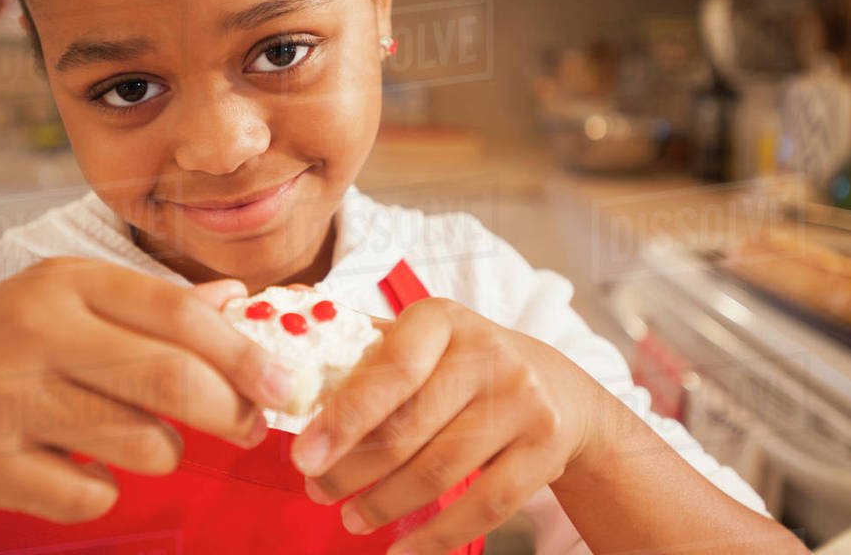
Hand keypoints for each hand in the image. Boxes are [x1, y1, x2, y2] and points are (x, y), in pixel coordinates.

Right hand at [0, 257, 294, 522]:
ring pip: (138, 442)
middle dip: (229, 411)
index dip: (243, 354)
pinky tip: (75, 466)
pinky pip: (88, 496)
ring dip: (164, 452)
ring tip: (144, 439)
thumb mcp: (74, 300)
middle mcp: (39, 331)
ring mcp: (9, 398)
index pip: (179, 314)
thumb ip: (157, 306)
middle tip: (250, 428)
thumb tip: (239, 304)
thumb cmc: (7, 342)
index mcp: (71, 283)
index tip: (284, 384)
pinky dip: (101, 492)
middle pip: (167, 378)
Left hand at [290, 297, 596, 554]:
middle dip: (351, 469)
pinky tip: (402, 550)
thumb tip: (289, 356)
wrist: (560, 390)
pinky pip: (483, 506)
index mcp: (442, 319)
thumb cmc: (466, 365)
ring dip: (384, 504)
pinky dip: (436, 536)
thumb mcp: (424, 340)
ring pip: (440, 470)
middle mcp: (488, 353)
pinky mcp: (544, 448)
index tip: (302, 455)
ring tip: (351, 517)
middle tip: (316, 489)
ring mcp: (523, 401)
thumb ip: (365, 349)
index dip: (343, 416)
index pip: (390, 370)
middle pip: (408, 427)